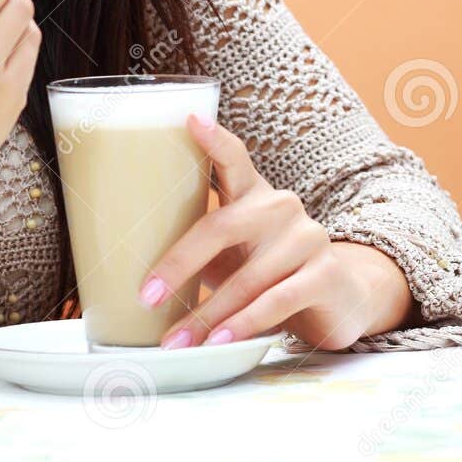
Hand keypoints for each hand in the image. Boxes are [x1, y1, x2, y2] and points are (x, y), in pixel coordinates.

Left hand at [139, 113, 417, 349]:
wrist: (337, 296)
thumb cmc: (265, 269)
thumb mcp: (232, 251)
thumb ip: (197, 244)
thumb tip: (124, 266)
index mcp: (252, 193)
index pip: (232, 157)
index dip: (213, 139)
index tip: (190, 121)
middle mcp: (280, 207)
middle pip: (221, 226)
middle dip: (178, 264)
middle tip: (146, 295)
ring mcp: (307, 238)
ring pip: (247, 277)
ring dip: (206, 315)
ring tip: (176, 340)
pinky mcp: (326, 274)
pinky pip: (277, 301)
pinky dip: (244, 324)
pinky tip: (220, 340)